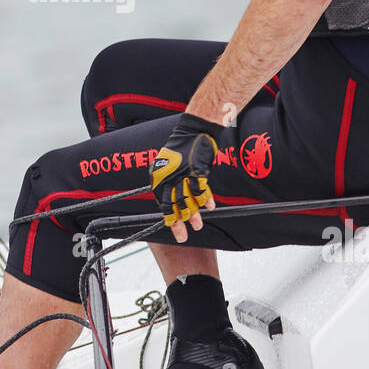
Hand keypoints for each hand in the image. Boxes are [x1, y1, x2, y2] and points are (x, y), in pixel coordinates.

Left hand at [151, 114, 219, 241]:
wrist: (194, 131)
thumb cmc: (183, 149)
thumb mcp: (170, 166)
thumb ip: (170, 184)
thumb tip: (175, 204)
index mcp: (159, 176)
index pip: (162, 202)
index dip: (168, 217)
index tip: (173, 228)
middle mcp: (169, 176)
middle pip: (172, 205)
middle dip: (178, 223)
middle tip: (182, 237)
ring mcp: (183, 173)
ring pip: (187, 200)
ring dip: (193, 215)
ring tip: (198, 225)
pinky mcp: (197, 170)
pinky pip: (201, 190)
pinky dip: (206, 200)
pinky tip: (210, 207)